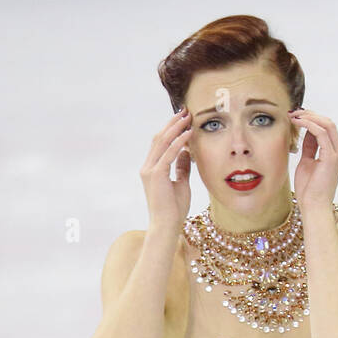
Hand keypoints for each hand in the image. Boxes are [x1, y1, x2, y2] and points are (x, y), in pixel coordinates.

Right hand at [140, 108, 192, 231]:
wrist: (167, 226)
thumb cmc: (174, 209)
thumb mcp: (181, 183)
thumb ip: (182, 167)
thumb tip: (187, 152)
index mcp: (152, 169)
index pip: (160, 144)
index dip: (171, 130)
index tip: (183, 119)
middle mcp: (147, 167)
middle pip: (159, 138)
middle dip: (172, 123)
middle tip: (185, 111)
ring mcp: (150, 170)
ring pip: (162, 142)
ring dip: (176, 128)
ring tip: (188, 117)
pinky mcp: (156, 174)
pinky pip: (169, 153)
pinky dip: (179, 141)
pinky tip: (189, 133)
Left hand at [289, 108, 337, 213]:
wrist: (313, 207)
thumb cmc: (309, 191)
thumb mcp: (307, 163)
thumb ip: (309, 148)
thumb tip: (306, 133)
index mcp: (334, 154)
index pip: (326, 129)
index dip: (312, 120)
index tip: (297, 117)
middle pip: (328, 123)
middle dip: (311, 115)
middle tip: (294, 113)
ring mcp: (337, 155)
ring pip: (326, 125)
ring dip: (309, 117)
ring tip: (294, 116)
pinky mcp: (331, 158)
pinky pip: (321, 133)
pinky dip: (309, 125)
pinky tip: (298, 123)